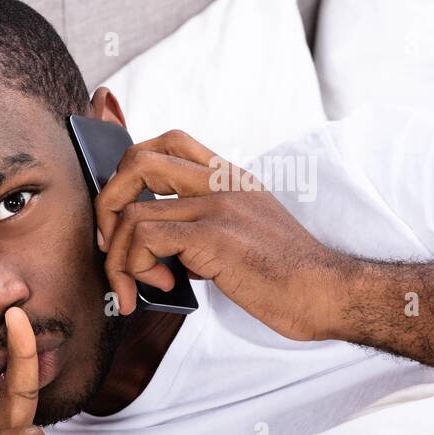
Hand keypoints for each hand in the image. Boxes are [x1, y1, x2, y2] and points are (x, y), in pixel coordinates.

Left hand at [94, 129, 348, 341]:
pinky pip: (146, 238)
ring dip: (120, 257)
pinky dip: (136, 267)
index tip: (120, 210)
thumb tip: (157, 251)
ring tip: (138, 285)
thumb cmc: (288, 275)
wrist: (326, 292)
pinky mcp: (214, 235)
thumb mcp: (245, 235)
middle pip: (137, 161)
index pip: (167, 141)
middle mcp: (221, 182)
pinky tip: (162, 286)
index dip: (129, 164)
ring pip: (131, 212)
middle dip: (107, 203)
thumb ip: (203, 230)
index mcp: (229, 178)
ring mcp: (218, 205)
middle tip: (112, 245)